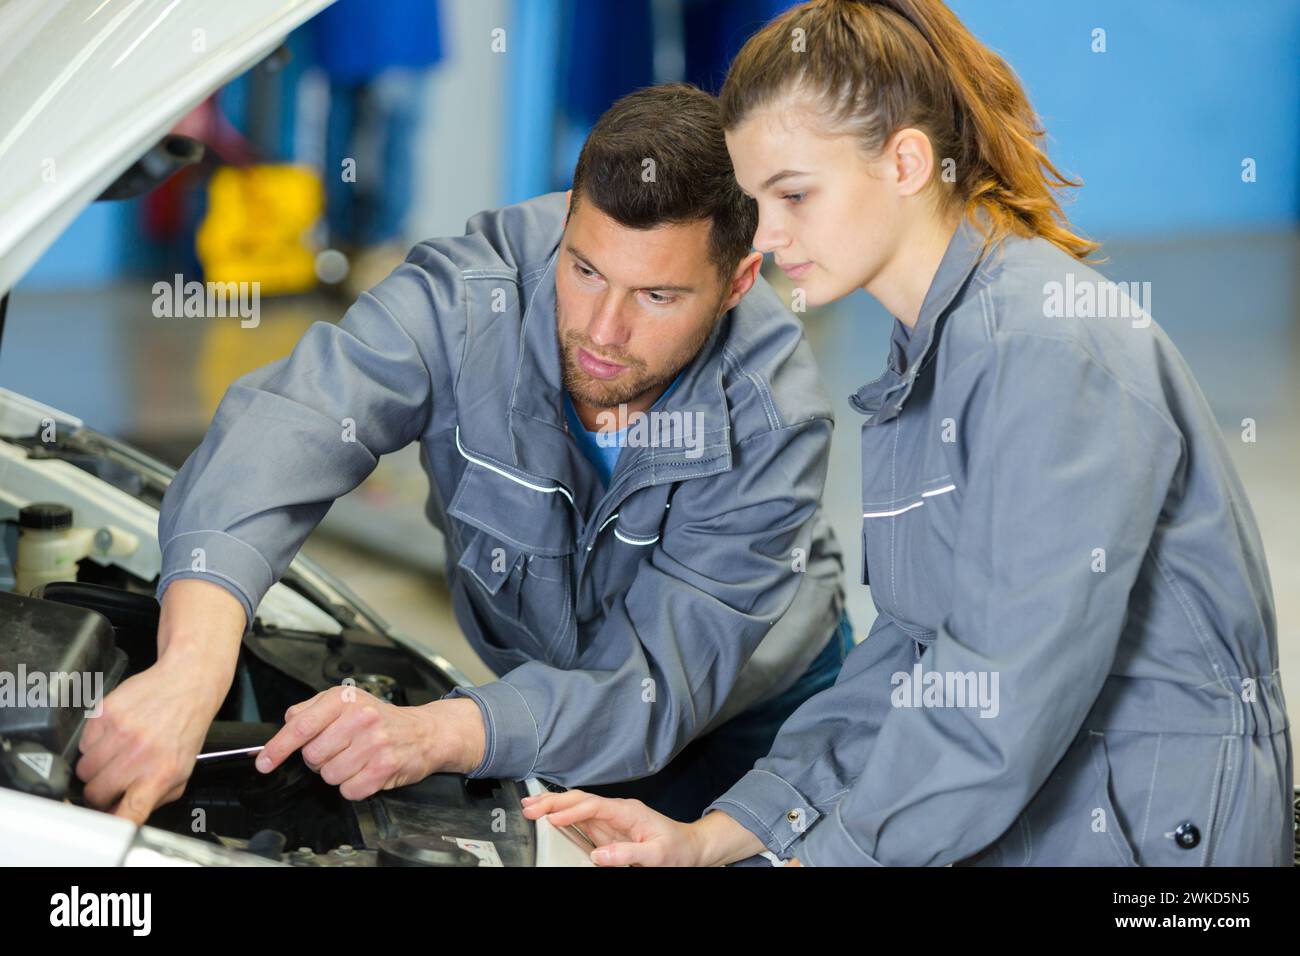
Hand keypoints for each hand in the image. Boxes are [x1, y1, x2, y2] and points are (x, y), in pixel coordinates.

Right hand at [76, 646, 226, 822]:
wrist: (188, 683)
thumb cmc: (186, 726)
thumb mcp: (182, 769)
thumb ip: (155, 797)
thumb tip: (125, 816)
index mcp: (162, 772)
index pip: (130, 810)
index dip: (113, 821)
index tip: (107, 822)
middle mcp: (140, 753)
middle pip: (95, 792)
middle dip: (100, 791)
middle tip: (114, 778)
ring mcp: (120, 732)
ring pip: (84, 769)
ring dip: (95, 767)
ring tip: (117, 753)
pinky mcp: (105, 713)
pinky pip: (82, 743)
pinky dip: (94, 743)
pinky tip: (116, 733)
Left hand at [256, 688, 484, 799]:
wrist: (424, 732)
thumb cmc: (382, 718)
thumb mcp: (347, 700)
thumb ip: (312, 709)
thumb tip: (288, 722)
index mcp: (345, 698)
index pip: (300, 726)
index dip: (277, 748)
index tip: (264, 763)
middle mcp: (360, 718)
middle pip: (312, 756)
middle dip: (320, 759)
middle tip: (339, 749)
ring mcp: (374, 743)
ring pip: (329, 776)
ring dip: (338, 773)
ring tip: (355, 759)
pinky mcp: (384, 768)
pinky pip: (349, 790)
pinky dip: (354, 786)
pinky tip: (366, 771)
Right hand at [521, 789, 707, 865]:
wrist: (691, 848)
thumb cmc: (678, 849)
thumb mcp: (657, 855)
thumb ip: (628, 854)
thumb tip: (598, 855)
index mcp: (628, 811)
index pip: (594, 806)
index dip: (571, 811)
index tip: (552, 818)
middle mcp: (617, 811)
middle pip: (580, 800)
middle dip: (554, 801)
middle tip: (530, 807)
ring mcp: (611, 819)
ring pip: (577, 806)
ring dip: (554, 805)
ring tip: (531, 807)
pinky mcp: (608, 828)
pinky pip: (581, 818)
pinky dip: (562, 816)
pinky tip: (549, 816)